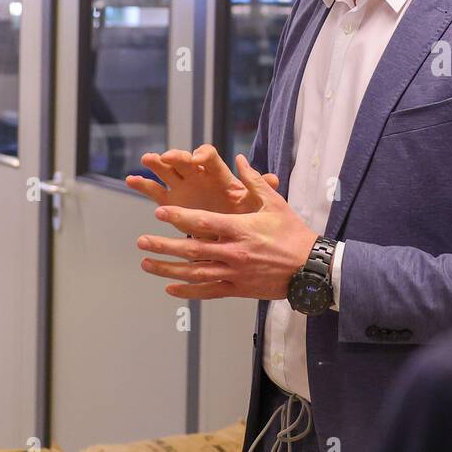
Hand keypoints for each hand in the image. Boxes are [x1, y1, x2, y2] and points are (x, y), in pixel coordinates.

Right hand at [125, 144, 277, 216]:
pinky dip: (143, 184)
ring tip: (147, 160)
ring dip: (156, 163)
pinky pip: (154, 190)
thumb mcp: (255, 205)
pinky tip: (130, 179)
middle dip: (176, 156)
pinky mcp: (171, 201)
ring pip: (167, 170)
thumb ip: (261, 190)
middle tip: (167, 157)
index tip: (196, 159)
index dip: (202, 155)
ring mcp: (183, 187)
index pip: (209, 157)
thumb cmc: (244, 216)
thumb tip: (275, 177)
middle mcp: (198, 176)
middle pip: (184, 160)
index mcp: (218, 174)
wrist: (231, 234)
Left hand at [137, 155, 318, 300]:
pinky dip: (188, 292)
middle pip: (191, 251)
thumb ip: (254, 181)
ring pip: (194, 274)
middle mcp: (234, 252)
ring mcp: (235, 273)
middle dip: (163, 245)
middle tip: (141, 241)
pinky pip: (208, 292)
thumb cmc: (294, 233)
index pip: (203, 222)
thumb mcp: (275, 203)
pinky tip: (170, 288)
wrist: (311, 268)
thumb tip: (239, 159)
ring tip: (147, 264)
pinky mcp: (239, 289)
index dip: (179, 218)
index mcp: (241, 229)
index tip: (159, 212)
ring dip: (168, 269)